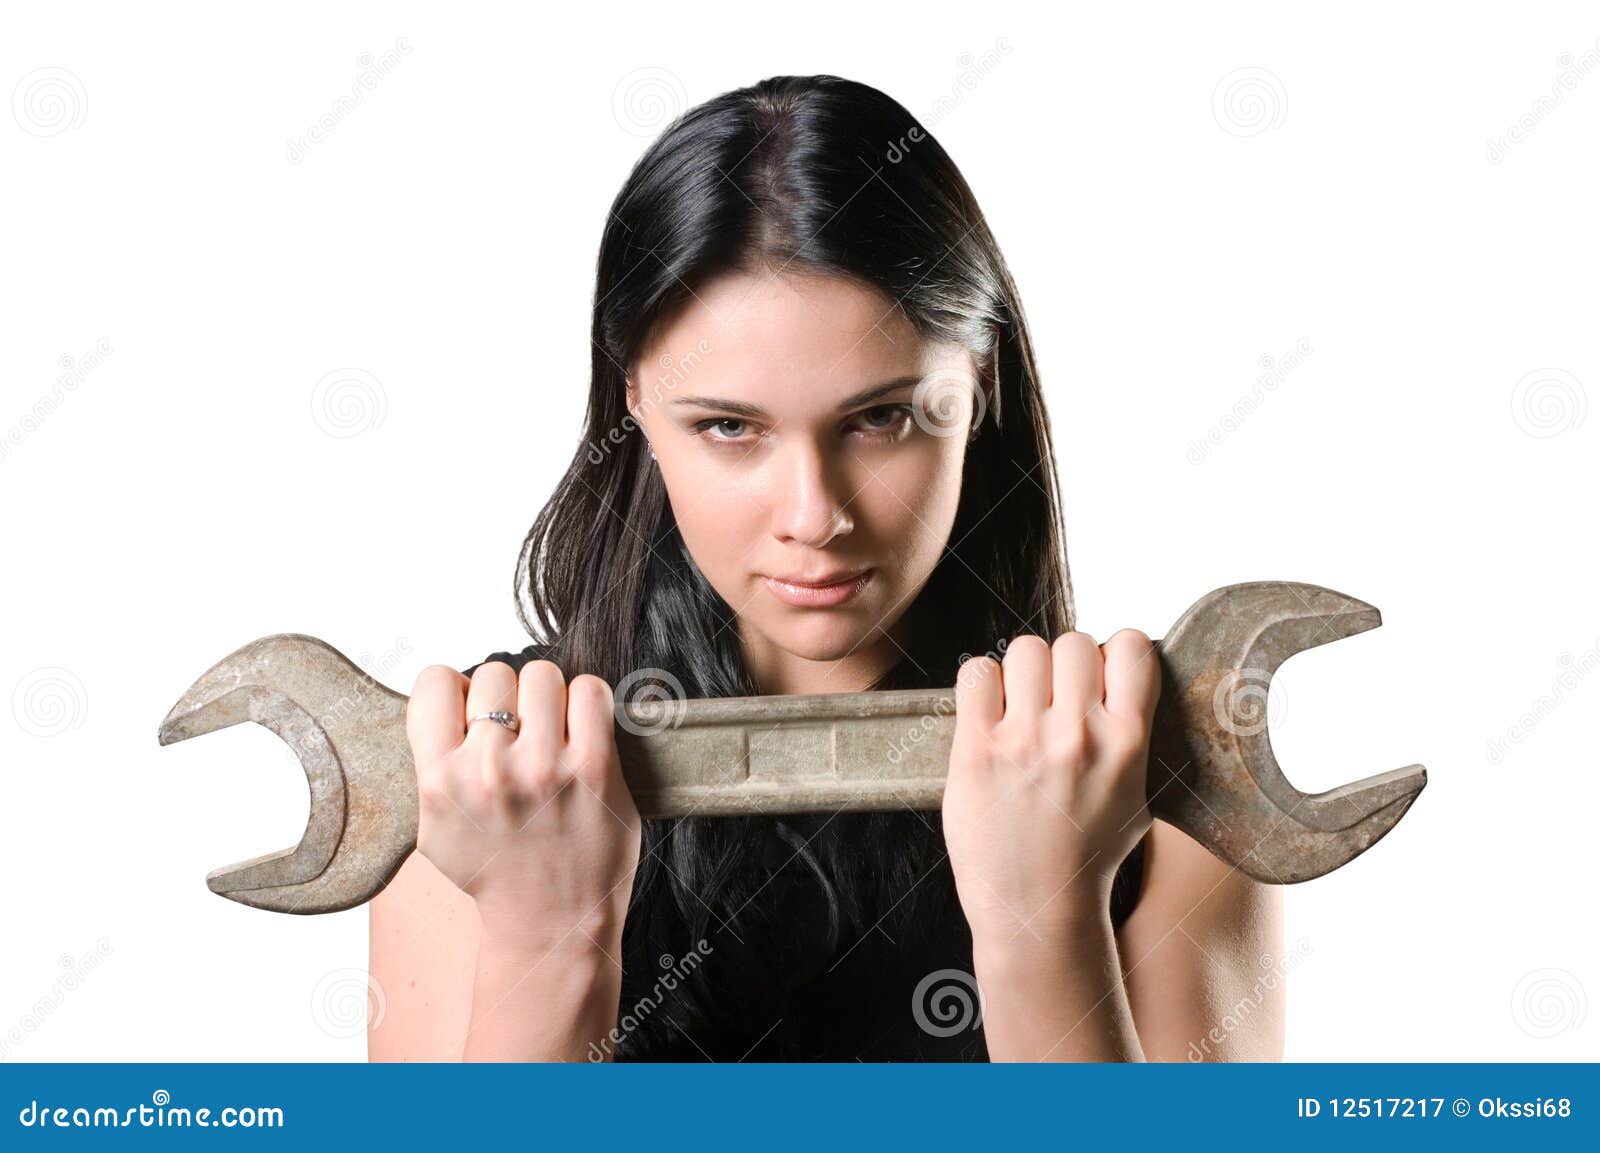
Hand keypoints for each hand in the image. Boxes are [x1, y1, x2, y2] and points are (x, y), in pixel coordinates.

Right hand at [406, 659, 641, 954]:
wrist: (550, 922)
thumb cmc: (495, 870)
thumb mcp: (435, 825)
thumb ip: (432, 764)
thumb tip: (443, 699)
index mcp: (440, 781)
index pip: (434, 682)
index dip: (454, 691)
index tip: (469, 713)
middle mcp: (489, 770)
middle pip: (493, 674)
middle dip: (505, 698)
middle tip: (517, 733)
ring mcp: (545, 768)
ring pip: (541, 675)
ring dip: (547, 698)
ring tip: (551, 732)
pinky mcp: (595, 768)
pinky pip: (591, 691)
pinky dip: (586, 702)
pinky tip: (581, 730)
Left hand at [942, 630, 1159, 951]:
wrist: (1038, 910)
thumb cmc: (1086, 855)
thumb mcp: (1137, 795)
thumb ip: (1134, 737)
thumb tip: (1129, 681)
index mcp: (1128, 743)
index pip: (1132, 646)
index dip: (1113, 652)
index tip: (1101, 674)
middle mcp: (1079, 736)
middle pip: (1073, 642)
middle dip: (1063, 664)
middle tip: (1053, 697)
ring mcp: (1025, 742)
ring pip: (1025, 648)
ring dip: (1021, 671)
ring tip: (1018, 705)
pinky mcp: (976, 751)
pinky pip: (976, 674)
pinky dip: (980, 684)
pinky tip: (988, 711)